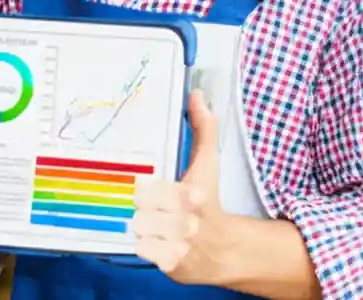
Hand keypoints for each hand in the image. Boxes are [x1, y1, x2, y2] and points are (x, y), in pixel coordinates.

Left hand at [132, 89, 229, 284]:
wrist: (225, 249)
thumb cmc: (209, 203)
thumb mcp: (207, 167)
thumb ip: (202, 131)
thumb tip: (196, 96)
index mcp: (190, 196)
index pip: (146, 191)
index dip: (142, 192)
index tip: (141, 189)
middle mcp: (184, 224)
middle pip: (138, 213)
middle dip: (141, 210)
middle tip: (150, 209)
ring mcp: (177, 248)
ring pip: (137, 232)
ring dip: (141, 228)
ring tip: (153, 224)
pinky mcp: (170, 267)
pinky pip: (141, 251)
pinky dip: (145, 247)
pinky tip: (156, 241)